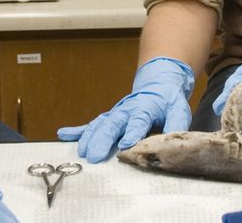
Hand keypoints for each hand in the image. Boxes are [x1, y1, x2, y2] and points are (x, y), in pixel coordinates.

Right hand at [56, 57, 193, 162]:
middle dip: (103, 139)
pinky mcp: (109, 117)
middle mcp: (127, 109)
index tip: (126, 145)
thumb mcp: (178, 108)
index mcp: (146, 107)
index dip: (133, 131)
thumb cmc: (168, 100)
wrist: (157, 84)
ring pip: (100, 124)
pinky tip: (63, 134)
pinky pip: (92, 123)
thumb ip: (176, 123)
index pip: (139, 119)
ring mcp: (116, 113)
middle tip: (94, 156)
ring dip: (89, 137)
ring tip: (82, 152)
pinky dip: (77, 129)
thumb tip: (173, 138)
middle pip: (113, 123)